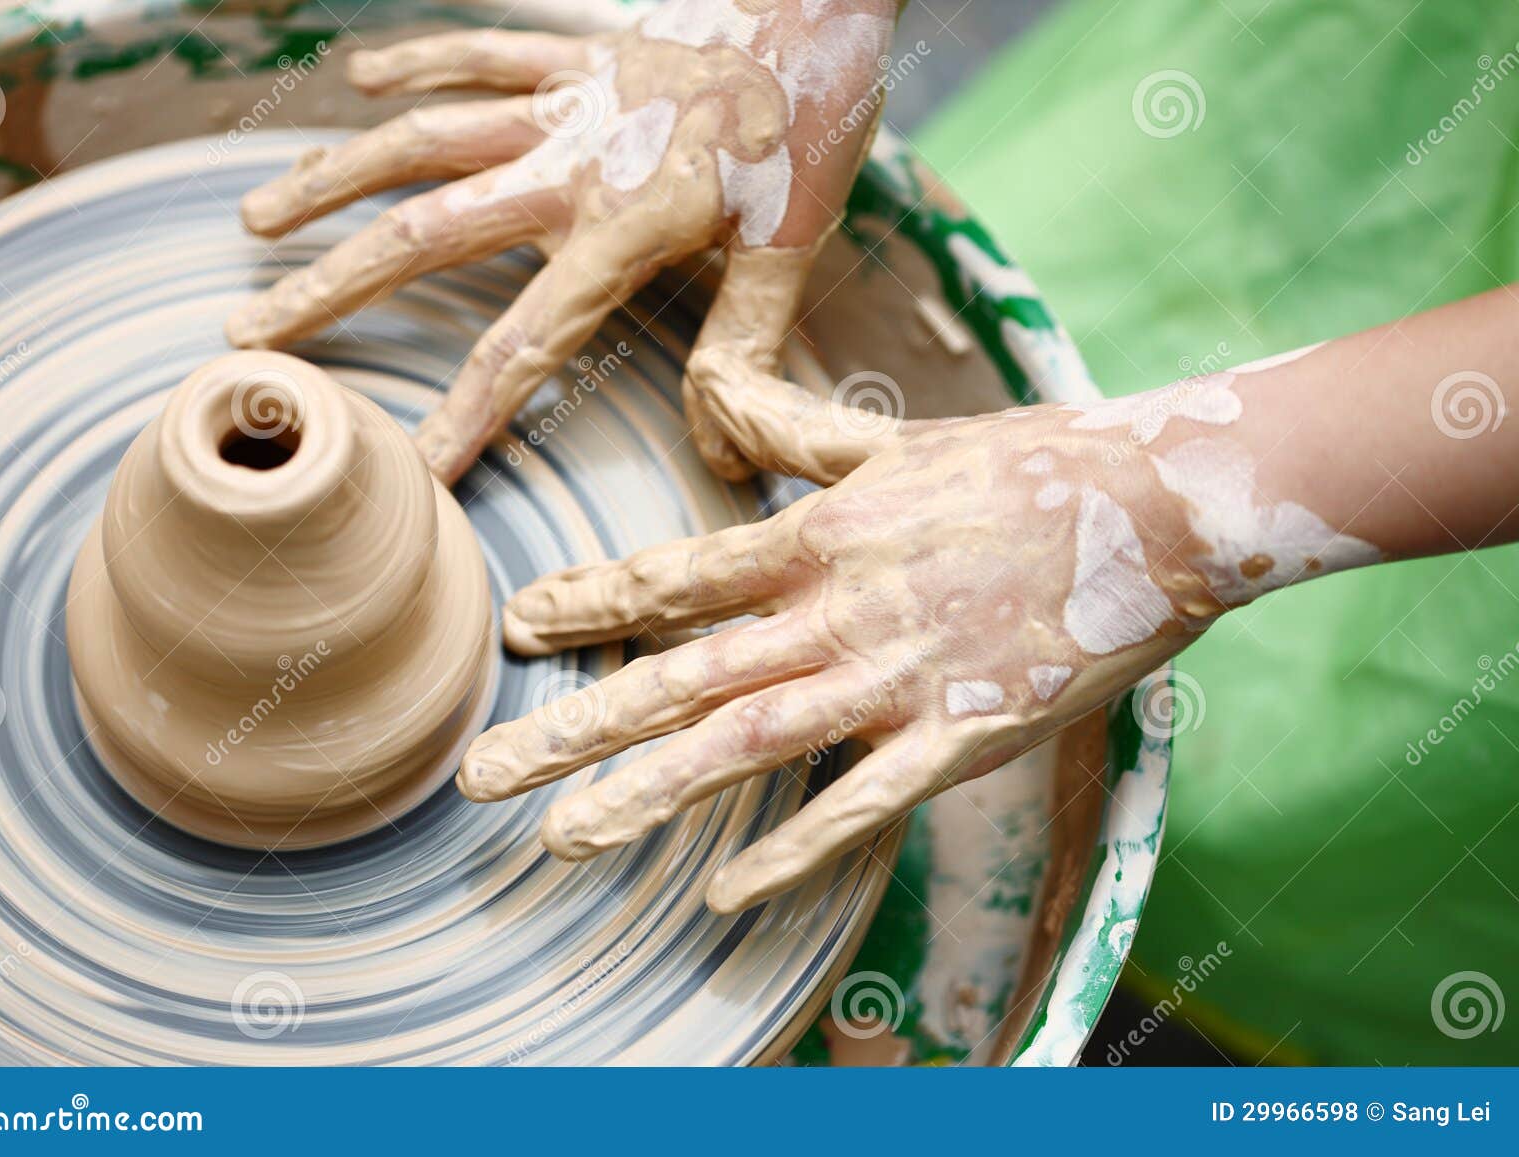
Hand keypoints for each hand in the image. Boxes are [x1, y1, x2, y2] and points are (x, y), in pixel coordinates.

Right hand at [225, 0, 900, 483]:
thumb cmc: (812, 127)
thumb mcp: (791, 249)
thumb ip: (744, 348)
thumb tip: (725, 454)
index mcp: (626, 226)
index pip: (526, 337)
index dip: (468, 410)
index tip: (414, 467)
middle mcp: (571, 162)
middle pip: (426, 232)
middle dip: (333, 287)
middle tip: (252, 333)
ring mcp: (562, 99)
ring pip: (422, 138)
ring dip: (331, 177)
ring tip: (254, 218)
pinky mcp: (573, 48)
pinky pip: (475, 51)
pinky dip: (411, 61)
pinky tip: (352, 80)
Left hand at [456, 353, 1382, 912]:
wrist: (1162, 503)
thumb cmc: (1029, 466)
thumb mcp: (897, 438)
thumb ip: (796, 432)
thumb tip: (716, 395)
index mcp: (823, 535)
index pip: (680, 575)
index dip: (593, 602)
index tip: (520, 627)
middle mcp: (840, 609)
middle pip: (685, 674)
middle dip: (577, 723)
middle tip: (483, 773)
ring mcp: (899, 678)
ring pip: (751, 742)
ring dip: (652, 792)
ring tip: (565, 837)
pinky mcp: (964, 734)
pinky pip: (864, 803)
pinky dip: (796, 849)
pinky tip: (725, 892)